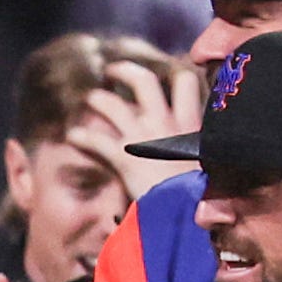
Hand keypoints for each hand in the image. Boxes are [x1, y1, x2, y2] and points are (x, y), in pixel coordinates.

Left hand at [70, 61, 203, 202]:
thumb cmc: (202, 193)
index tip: (163, 74)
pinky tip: (73, 137)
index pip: (186, 81)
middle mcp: (166, 123)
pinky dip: (82, 137)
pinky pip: (97, 141)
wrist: (190, 210)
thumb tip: (200, 147)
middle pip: (144, 81)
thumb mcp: (208, 163)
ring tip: (89, 99)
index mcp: (190, 123)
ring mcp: (144, 138)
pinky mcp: (126, 158)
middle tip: (112, 71)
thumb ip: (197, 149)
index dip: (174, 74)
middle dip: (125, 71)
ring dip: (97, 99)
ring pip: (114, 105)